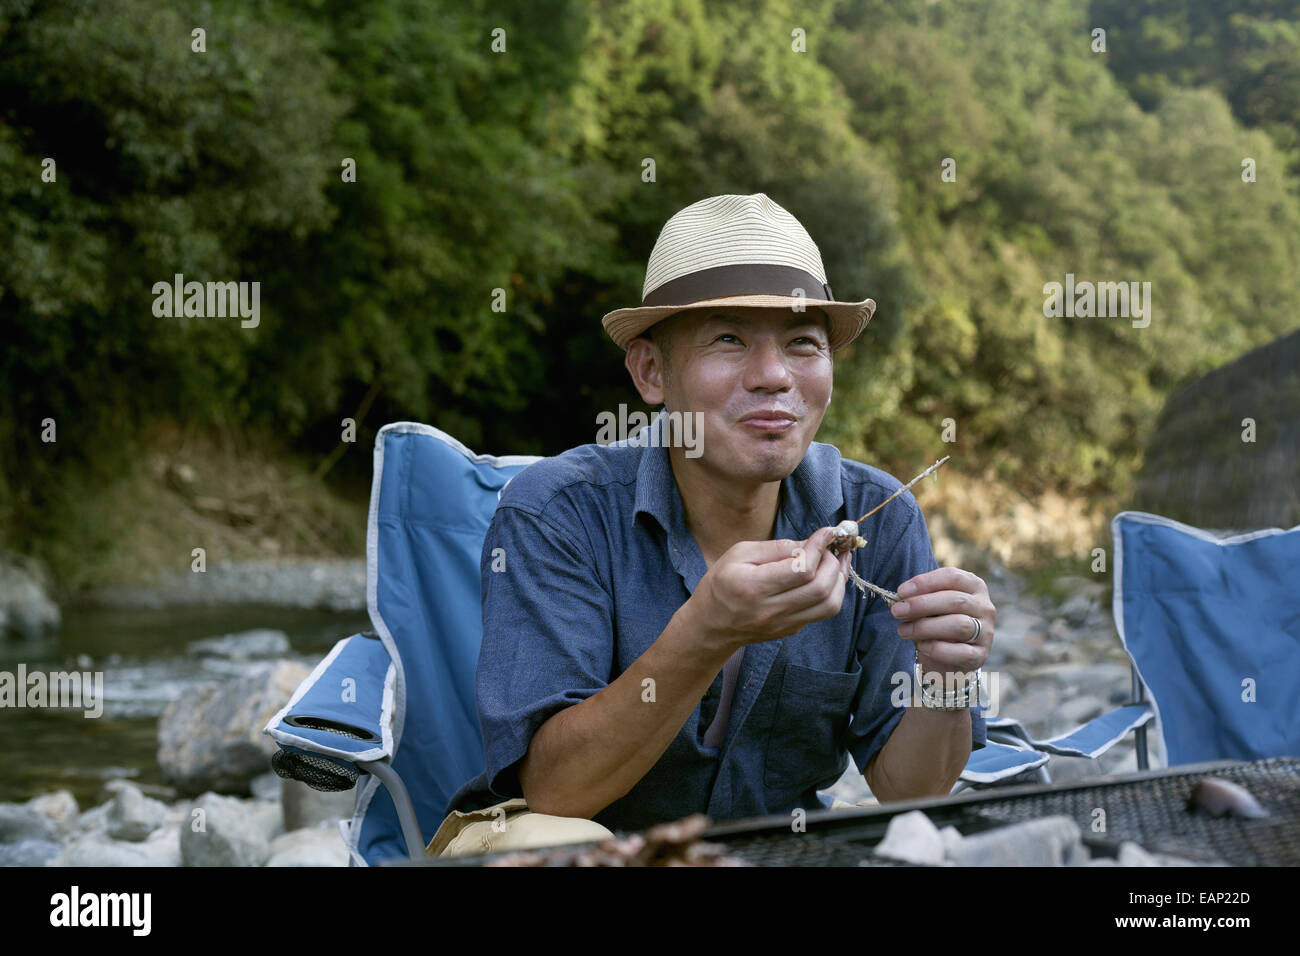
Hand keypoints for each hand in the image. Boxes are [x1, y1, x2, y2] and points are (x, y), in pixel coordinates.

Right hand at [692, 527, 851, 653]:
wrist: (710, 625)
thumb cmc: (721, 583)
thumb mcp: (739, 554)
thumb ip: (776, 548)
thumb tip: (810, 542)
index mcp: (754, 586)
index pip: (801, 569)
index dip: (819, 547)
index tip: (827, 532)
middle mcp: (771, 610)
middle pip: (820, 588)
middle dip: (833, 562)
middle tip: (829, 547)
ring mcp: (783, 624)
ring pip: (829, 604)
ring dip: (839, 579)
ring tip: (837, 560)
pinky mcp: (791, 630)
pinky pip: (823, 612)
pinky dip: (832, 591)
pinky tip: (828, 576)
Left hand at [889, 567, 994, 673]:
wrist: (949, 657)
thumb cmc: (937, 622)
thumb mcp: (928, 607)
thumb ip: (916, 600)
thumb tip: (895, 601)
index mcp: (973, 586)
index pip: (952, 577)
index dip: (925, 582)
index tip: (901, 592)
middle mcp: (984, 607)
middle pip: (955, 601)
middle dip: (921, 605)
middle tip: (897, 611)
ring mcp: (986, 632)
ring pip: (958, 625)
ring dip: (925, 627)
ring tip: (903, 630)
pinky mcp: (981, 655)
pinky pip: (960, 652)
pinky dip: (937, 648)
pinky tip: (921, 646)